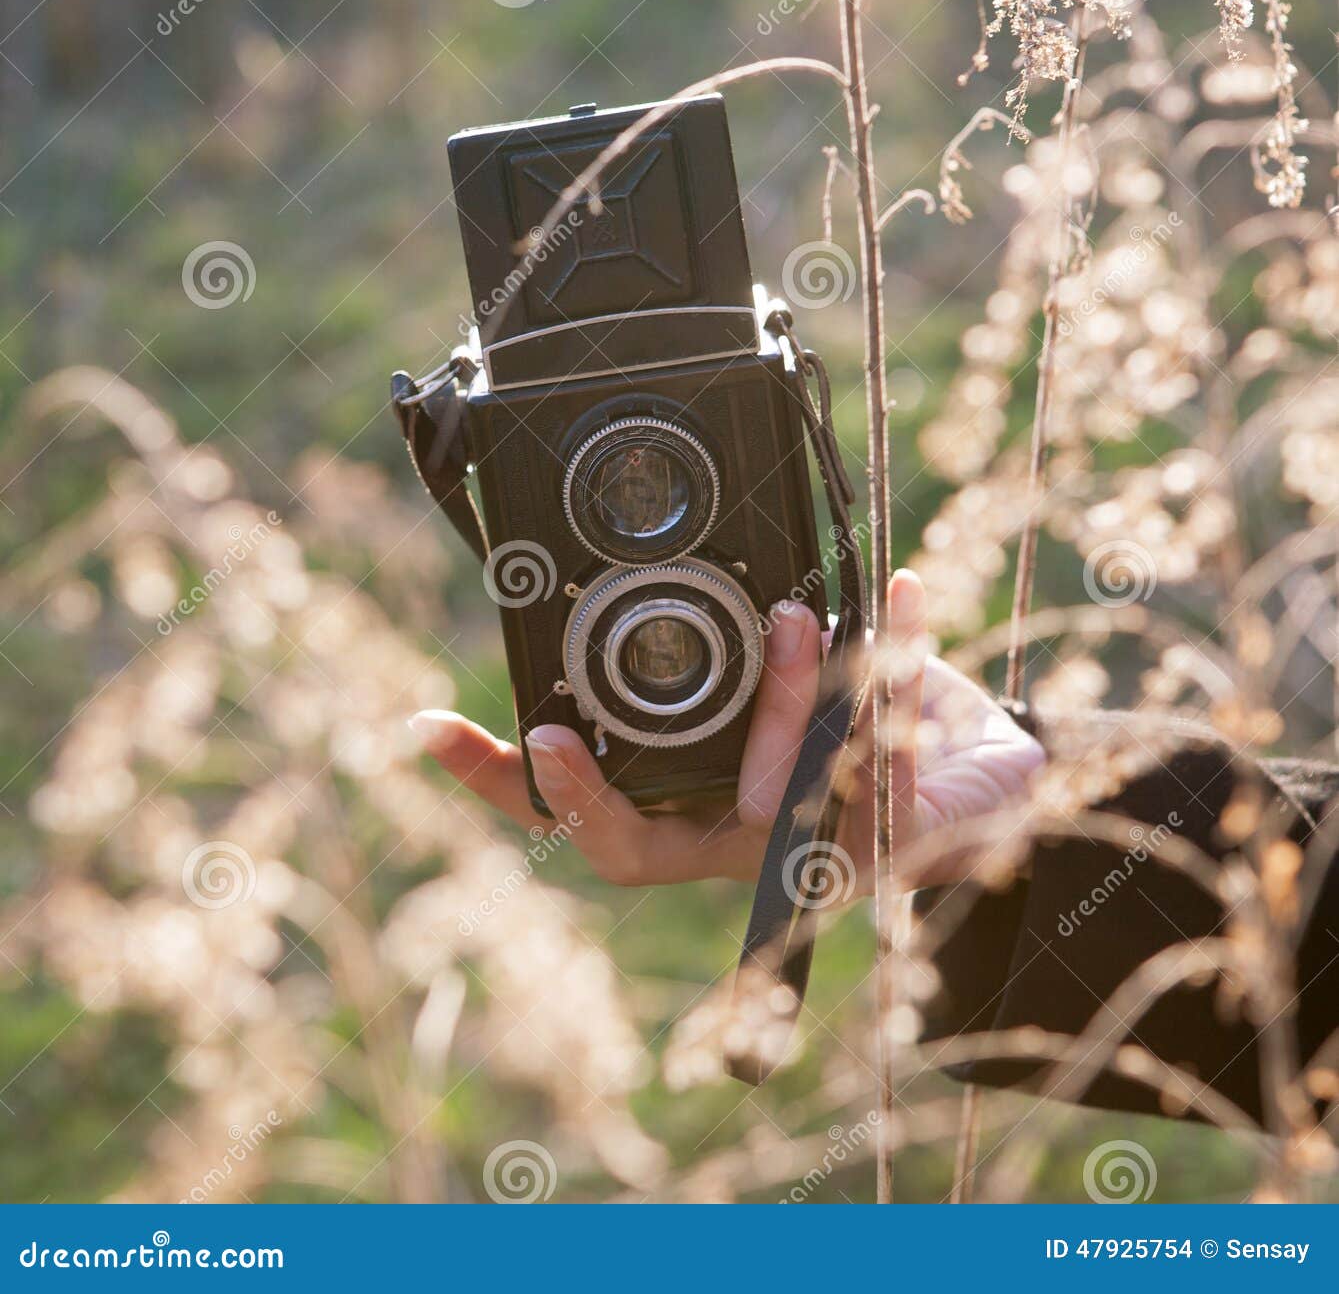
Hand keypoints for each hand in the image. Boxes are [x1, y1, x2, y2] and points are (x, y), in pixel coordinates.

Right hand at [412, 570, 1044, 891]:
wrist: (982, 776)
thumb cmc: (863, 725)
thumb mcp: (775, 681)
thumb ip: (718, 655)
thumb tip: (643, 571)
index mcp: (694, 810)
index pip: (577, 815)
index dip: (501, 787)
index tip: (437, 729)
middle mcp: (734, 846)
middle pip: (632, 851)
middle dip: (585, 792)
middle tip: (551, 734)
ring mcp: (804, 857)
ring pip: (766, 793)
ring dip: (784, 694)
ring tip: (799, 612)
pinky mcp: (892, 841)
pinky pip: (883, 751)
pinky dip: (896, 658)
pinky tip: (903, 589)